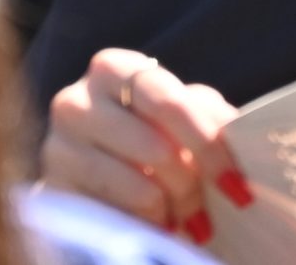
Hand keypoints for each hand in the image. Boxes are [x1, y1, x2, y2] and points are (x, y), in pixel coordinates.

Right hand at [41, 49, 251, 248]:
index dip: (207, 142)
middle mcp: (76, 100)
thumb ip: (209, 116)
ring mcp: (58, 146)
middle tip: (207, 210)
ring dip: (172, 210)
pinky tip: (154, 223)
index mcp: (113, 68)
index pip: (166, 100)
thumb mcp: (183, 116)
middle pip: (155, 148)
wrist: (95, 170)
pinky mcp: (54, 191)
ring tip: (183, 217)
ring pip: (139, 188)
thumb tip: (242, 129)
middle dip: (191, 184)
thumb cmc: (150, 133)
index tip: (236, 182)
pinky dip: (145, 226)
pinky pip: (117, 217)